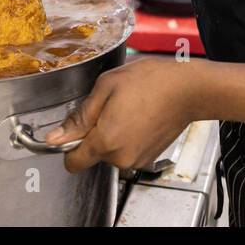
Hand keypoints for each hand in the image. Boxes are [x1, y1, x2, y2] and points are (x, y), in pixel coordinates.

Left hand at [45, 57, 201, 172]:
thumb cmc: (151, 81)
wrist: (188, 89)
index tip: (76, 129)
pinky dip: (129, 136)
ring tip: (129, 109)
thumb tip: (55, 137)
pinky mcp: (149, 157)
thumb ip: (79, 116)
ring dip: (113, 133)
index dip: (69, 145)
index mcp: (105, 141)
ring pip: (111, 151)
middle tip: (111, 106)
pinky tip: (140, 116)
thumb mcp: (106, 87)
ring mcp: (137, 159)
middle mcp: (120, 157)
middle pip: (93, 153)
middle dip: (96, 132)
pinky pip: (127, 150)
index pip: (72, 162)